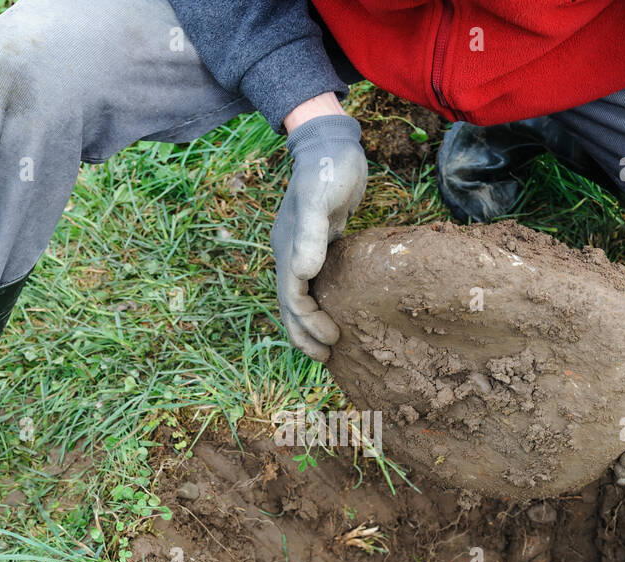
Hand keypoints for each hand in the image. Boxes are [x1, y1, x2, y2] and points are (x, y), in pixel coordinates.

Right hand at [270, 112, 366, 360]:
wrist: (332, 141)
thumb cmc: (328, 168)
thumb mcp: (320, 199)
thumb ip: (311, 235)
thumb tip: (303, 272)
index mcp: (286, 249)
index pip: (292, 298)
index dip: (308, 322)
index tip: (333, 337)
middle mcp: (290, 254)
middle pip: (290, 306)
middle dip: (304, 334)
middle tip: (327, 357)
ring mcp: (303, 250)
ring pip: (300, 299)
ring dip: (310, 325)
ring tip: (328, 347)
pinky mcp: (321, 245)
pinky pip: (316, 285)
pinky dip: (322, 305)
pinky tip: (337, 314)